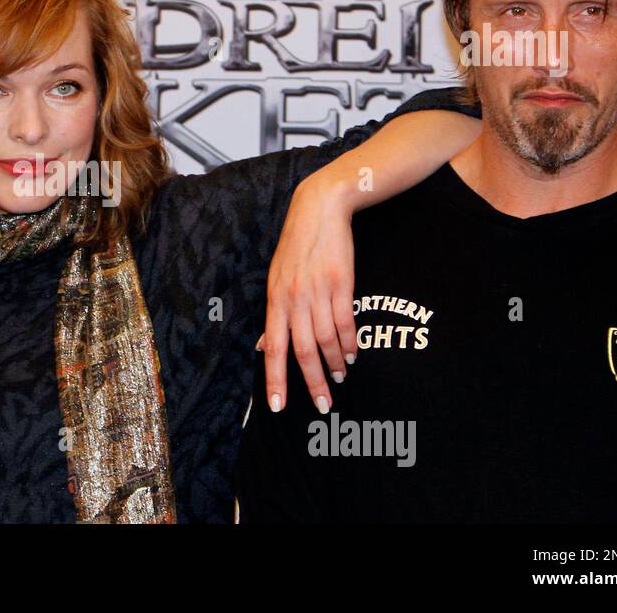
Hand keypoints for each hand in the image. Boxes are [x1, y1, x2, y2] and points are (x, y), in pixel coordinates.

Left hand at [259, 172, 357, 413]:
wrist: (319, 210)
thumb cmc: (296, 246)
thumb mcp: (276, 278)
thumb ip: (274, 315)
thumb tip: (264, 347)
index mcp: (275, 299)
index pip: (274, 348)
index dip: (275, 378)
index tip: (277, 405)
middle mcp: (294, 298)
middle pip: (302, 351)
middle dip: (312, 382)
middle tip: (322, 405)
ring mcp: (318, 291)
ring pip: (326, 339)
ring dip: (334, 363)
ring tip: (340, 378)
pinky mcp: (342, 283)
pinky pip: (346, 321)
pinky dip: (350, 343)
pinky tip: (352, 355)